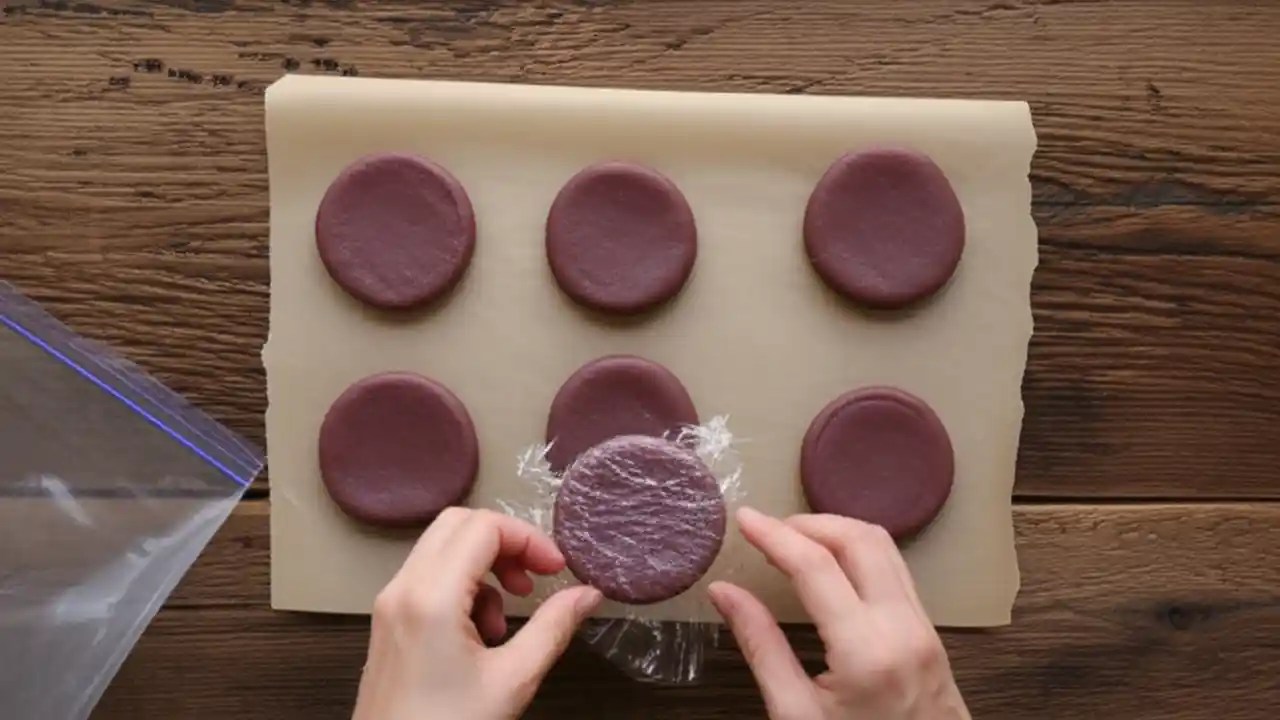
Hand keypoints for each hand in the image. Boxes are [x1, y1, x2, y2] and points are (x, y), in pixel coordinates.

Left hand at [353, 508, 601, 719]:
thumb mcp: (513, 680)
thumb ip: (553, 628)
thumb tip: (588, 594)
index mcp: (432, 597)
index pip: (483, 527)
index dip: (528, 538)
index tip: (556, 570)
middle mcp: (402, 589)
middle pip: (458, 524)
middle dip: (505, 543)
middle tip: (535, 578)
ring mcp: (389, 604)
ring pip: (441, 548)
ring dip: (484, 567)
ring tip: (507, 619)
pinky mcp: (388, 621)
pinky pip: (428, 577)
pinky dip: (462, 588)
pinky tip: (481, 635)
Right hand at [709, 508, 968, 719]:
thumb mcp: (795, 715)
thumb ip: (760, 648)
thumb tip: (724, 592)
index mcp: (865, 651)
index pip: (816, 566)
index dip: (774, 535)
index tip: (743, 519)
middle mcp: (903, 627)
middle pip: (858, 539)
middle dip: (808, 523)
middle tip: (767, 530)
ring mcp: (924, 627)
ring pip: (884, 546)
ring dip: (836, 531)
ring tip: (792, 539)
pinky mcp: (930, 632)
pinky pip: (896, 569)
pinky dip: (859, 551)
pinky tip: (829, 564)